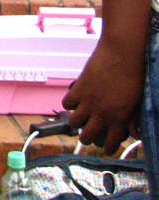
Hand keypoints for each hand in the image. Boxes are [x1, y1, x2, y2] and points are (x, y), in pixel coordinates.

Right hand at [64, 39, 143, 153]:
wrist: (122, 55)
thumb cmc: (134, 75)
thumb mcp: (138, 102)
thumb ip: (133, 119)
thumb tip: (134, 132)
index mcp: (120, 119)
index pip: (111, 142)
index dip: (108, 149)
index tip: (106, 150)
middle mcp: (102, 114)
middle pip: (88, 136)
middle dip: (87, 139)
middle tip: (87, 136)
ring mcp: (88, 102)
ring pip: (74, 122)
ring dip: (76, 122)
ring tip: (79, 119)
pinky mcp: (78, 89)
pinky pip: (66, 103)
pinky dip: (69, 104)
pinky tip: (75, 101)